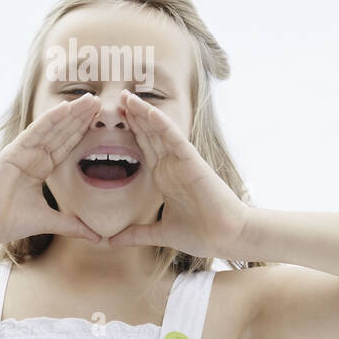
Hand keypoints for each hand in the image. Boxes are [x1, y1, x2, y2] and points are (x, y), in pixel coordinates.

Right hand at [0, 93, 102, 246]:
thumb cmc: (9, 222)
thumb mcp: (49, 221)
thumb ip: (73, 225)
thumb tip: (98, 239)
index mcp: (41, 168)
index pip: (66, 146)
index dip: (82, 132)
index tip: (99, 120)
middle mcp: (33, 157)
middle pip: (62, 133)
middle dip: (80, 118)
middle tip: (99, 102)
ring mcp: (23, 152)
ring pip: (52, 128)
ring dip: (71, 113)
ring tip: (89, 99)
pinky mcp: (14, 151)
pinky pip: (36, 131)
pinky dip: (51, 119)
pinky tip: (66, 108)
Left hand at [106, 90, 248, 259]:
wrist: (227, 239)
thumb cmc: (202, 234)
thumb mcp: (160, 234)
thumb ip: (135, 235)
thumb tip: (110, 242)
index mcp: (164, 177)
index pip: (143, 148)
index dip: (129, 132)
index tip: (110, 119)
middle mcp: (171, 165)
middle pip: (148, 135)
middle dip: (133, 116)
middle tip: (116, 96)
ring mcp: (182, 162)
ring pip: (159, 132)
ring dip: (143, 113)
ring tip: (126, 96)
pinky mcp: (193, 163)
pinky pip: (175, 140)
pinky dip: (162, 125)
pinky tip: (149, 111)